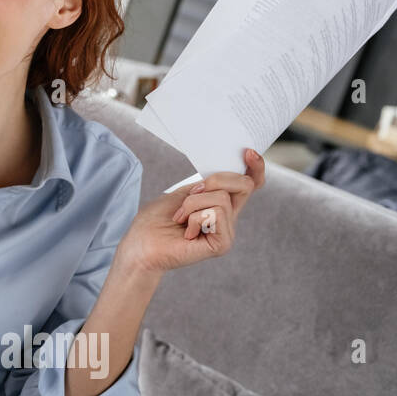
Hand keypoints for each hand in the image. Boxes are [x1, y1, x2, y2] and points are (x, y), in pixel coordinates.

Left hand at [115, 148, 265, 274]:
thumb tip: (227, 175)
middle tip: (192, 193)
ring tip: (181, 218)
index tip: (247, 152)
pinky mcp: (223, 243)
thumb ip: (208, 185)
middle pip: (244, 185)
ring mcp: (226, 231)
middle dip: (216, 180)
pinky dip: (194, 218)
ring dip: (193, 203)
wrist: (141, 244)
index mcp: (219, 203)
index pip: (248, 184)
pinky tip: (186, 233)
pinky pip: (215, 214)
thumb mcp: (183, 193)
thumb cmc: (156, 220)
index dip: (255, 167)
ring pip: (222, 199)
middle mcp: (227, 216)